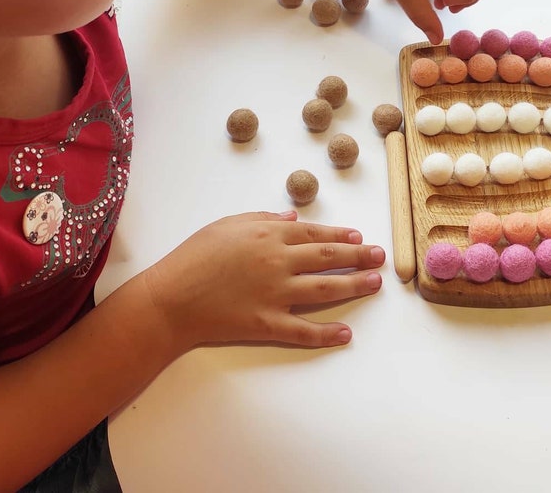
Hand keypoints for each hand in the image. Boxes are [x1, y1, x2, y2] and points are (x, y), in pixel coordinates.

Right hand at [142, 211, 384, 350]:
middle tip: (380, 256)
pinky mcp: (268, 323)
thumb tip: (293, 217)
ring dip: (354, 285)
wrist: (170, 297)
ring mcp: (276, 294)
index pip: (314, 233)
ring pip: (325, 289)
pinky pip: (303, 330)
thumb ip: (263, 218)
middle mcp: (279, 261)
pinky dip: (325, 334)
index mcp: (269, 234)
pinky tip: (345, 334)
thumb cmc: (194, 256)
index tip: (359, 236)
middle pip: (328, 257)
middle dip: (359, 255)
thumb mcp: (227, 224)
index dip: (340, 234)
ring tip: (375, 283)